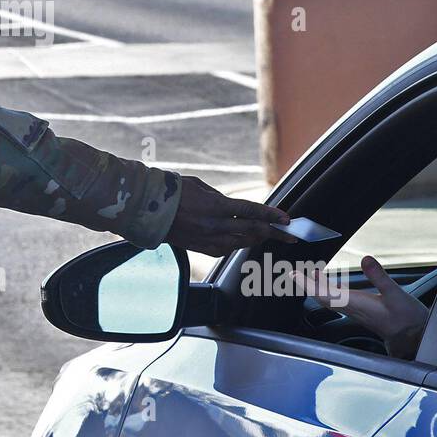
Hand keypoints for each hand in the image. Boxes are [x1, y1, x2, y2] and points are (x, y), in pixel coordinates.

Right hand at [164, 176, 293, 257]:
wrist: (147, 208)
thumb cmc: (171, 191)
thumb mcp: (200, 186)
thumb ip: (220, 198)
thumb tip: (234, 207)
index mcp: (216, 206)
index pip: (252, 212)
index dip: (272, 216)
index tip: (287, 219)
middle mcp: (214, 225)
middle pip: (253, 231)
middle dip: (274, 233)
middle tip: (289, 234)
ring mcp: (207, 239)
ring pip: (242, 243)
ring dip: (257, 239)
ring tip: (268, 235)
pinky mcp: (200, 248)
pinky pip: (225, 250)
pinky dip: (237, 244)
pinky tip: (241, 240)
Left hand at [299, 255, 429, 359]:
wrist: (414, 337)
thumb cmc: (408, 318)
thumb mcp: (396, 295)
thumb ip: (380, 277)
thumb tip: (365, 259)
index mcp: (356, 304)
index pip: (323, 294)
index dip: (307, 285)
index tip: (294, 276)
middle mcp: (351, 309)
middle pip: (321, 297)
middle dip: (306, 285)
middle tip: (294, 272)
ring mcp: (355, 311)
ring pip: (328, 300)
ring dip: (316, 287)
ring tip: (310, 273)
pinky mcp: (360, 311)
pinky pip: (337, 301)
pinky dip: (328, 290)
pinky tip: (329, 282)